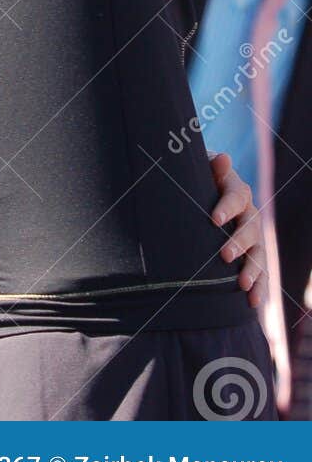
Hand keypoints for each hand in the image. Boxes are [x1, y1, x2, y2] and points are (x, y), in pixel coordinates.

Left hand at [209, 151, 265, 307]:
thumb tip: (223, 158)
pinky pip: (261, 274)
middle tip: (224, 255)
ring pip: (258, 253)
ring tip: (243, 284)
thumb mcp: (203, 171)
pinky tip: (253, 303)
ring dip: (253, 269)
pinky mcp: (253, 257)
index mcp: (238, 191)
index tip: (213, 219)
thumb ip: (212, 167)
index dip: (226, 208)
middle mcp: (250, 214)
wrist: (206, 195)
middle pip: (249, 229)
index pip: (235, 197)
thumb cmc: (200, 181)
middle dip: (238, 243)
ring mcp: (254, 238)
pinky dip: (259, 288)